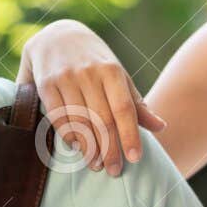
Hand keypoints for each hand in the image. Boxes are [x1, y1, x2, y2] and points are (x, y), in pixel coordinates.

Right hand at [17, 19, 166, 175]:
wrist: (56, 35)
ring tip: (96, 165)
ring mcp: (66, 77)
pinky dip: (69, 135)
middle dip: (110, 149)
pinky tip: (77, 148)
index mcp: (112, 70)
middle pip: (103, 119)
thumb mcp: (117, 75)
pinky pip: (59, 116)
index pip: (124, 109)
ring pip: (80, 121)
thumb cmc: (93, 60)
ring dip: (89, 147)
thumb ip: (135, 102)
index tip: (136, 158)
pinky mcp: (46, 83)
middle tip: (114, 171)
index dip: (130, 135)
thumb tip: (160, 127)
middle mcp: (89, 73)